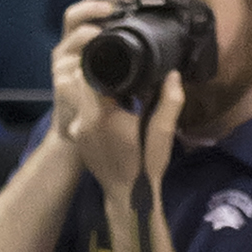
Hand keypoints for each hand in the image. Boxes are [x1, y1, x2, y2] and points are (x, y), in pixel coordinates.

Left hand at [51, 0, 184, 196]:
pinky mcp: (78, 134)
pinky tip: (110, 101)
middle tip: (119, 63)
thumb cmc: (146, 167)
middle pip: (83, 79)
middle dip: (99, 68)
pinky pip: (80, 106)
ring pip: (79, 91)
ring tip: (114, 80)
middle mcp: (85, 119)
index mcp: (104, 116)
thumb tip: (172, 74)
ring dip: (94, 83)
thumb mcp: (162, 135)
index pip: (94, 73)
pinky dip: (92, 98)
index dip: (105, 59)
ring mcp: (79, 127)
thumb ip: (169, 103)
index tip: (120, 54)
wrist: (128, 198)